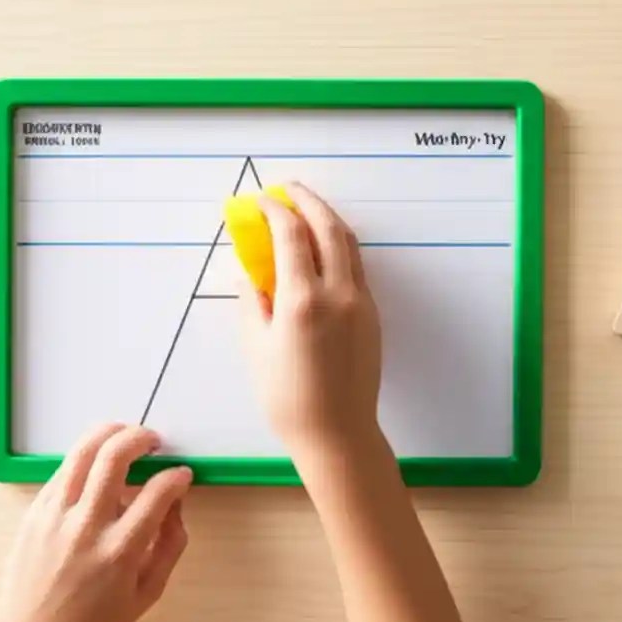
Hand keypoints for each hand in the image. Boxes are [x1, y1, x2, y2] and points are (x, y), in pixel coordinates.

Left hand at [0, 424, 192, 621]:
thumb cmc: (93, 621)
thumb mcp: (148, 593)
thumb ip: (171, 544)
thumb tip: (176, 504)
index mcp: (120, 551)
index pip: (157, 492)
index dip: (176, 477)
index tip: (181, 475)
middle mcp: (86, 527)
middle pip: (114, 456)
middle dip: (141, 437)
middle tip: (153, 441)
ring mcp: (55, 515)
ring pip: (83, 451)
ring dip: (110, 433)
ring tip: (125, 436)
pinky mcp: (36, 510)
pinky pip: (64, 469)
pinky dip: (86, 456)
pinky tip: (98, 463)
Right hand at [239, 182, 382, 456]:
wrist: (337, 433)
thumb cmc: (288, 399)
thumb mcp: (257, 347)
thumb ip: (253, 301)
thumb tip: (250, 271)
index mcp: (303, 300)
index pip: (290, 234)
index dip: (274, 209)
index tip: (259, 199)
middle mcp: (338, 293)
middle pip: (327, 227)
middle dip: (306, 201)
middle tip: (287, 189)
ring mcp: (360, 302)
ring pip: (348, 244)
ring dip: (327, 219)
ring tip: (305, 208)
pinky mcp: (372, 314)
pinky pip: (356, 266)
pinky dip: (339, 245)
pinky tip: (323, 247)